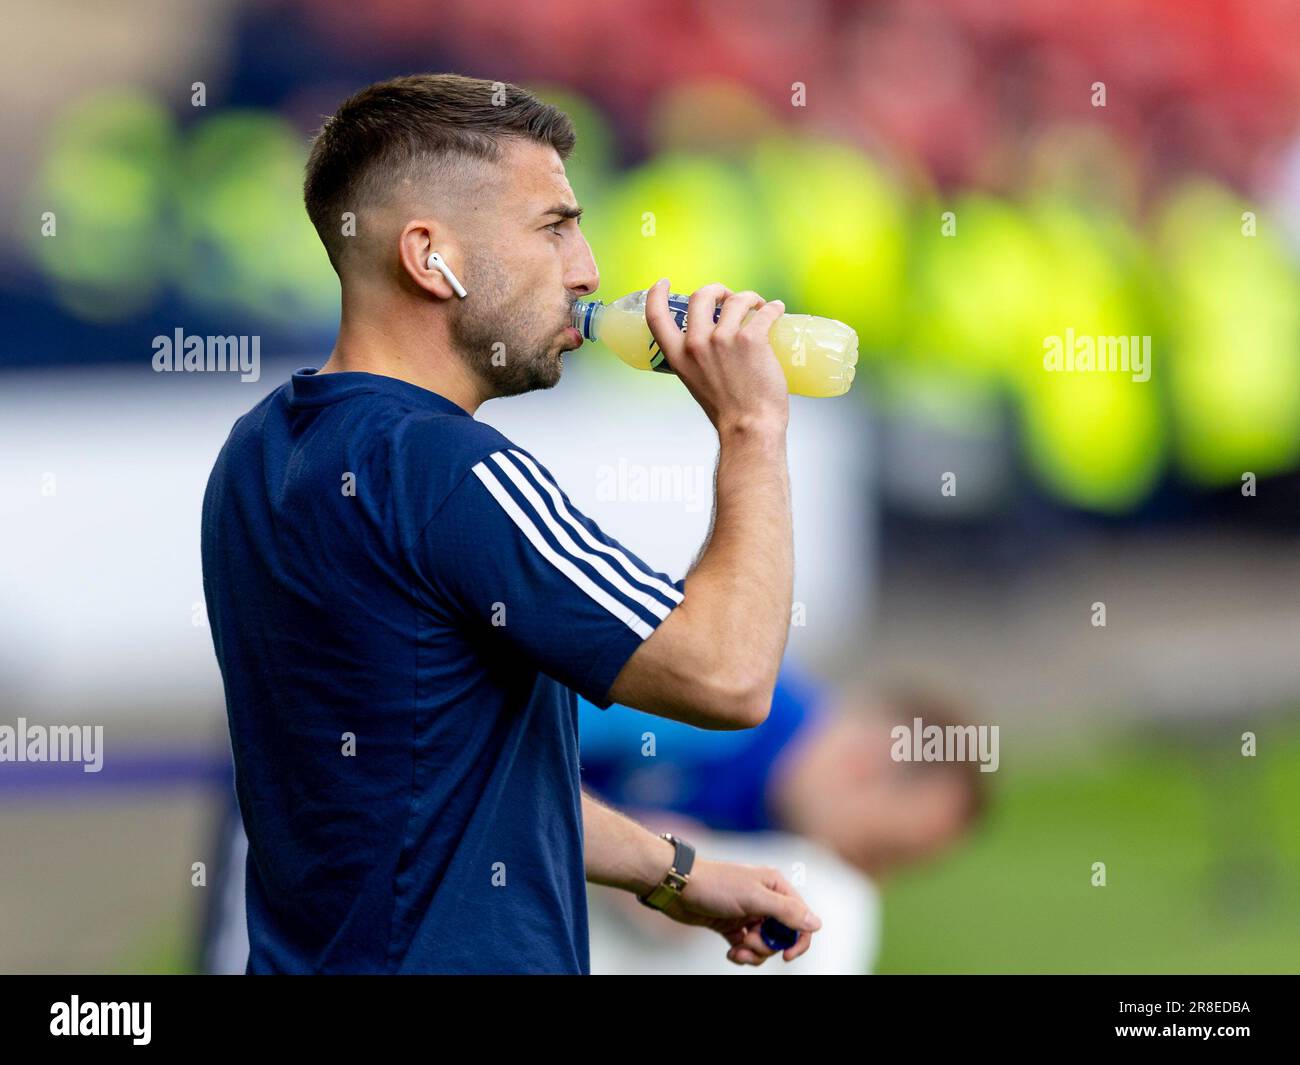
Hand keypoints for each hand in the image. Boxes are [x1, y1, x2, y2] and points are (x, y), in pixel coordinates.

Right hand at [645, 279, 788, 434]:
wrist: (749, 427)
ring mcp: (724, 339)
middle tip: (729, 296)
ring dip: (750, 298)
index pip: (656, 317)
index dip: (657, 294)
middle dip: (718, 289)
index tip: (664, 283)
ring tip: (759, 307)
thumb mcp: (696, 382)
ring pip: (737, 299)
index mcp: (679, 356)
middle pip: (701, 296)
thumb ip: (696, 360)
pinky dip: (774, 307)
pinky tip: (777, 310)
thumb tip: (711, 344)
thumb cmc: (728, 412)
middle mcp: (697, 344)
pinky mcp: (751, 339)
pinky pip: (765, 311)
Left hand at [654, 857, 821, 964]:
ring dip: (753, 952)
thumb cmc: (715, 886)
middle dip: (768, 946)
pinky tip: (731, 952)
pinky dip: (742, 954)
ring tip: (736, 949)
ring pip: (765, 944)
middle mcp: (765, 899)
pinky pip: (748, 948)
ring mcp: (749, 914)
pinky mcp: (733, 926)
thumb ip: (786, 912)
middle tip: (749, 942)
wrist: (677, 886)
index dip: (798, 940)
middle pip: (783, 935)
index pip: (801, 918)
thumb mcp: (754, 898)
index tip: (786, 956)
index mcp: (775, 886)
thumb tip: (817, 924)